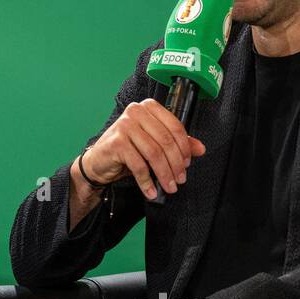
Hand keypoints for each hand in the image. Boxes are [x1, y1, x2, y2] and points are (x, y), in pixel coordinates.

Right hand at [78, 98, 205, 199]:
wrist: (99, 161)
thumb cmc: (126, 150)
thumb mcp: (153, 144)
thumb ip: (176, 143)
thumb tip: (200, 148)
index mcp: (148, 107)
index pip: (175, 126)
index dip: (184, 148)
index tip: (187, 163)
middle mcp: (136, 112)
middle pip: (165, 141)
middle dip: (176, 164)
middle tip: (179, 179)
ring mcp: (124, 125)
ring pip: (154, 154)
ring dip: (164, 174)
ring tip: (169, 186)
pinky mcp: (117, 142)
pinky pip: (138, 165)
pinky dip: (147, 182)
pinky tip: (151, 191)